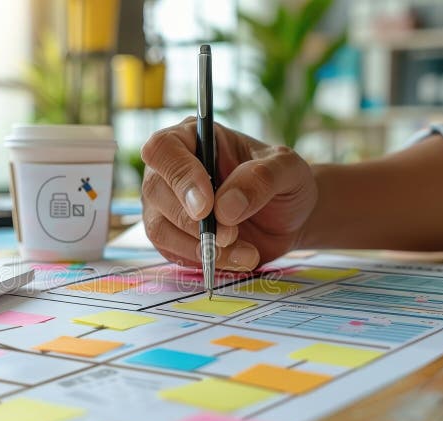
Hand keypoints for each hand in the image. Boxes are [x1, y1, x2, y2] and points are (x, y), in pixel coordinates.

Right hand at [140, 117, 316, 269]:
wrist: (288, 218)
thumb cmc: (283, 182)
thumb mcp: (287, 169)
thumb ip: (261, 178)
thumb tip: (224, 206)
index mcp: (193, 138)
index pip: (163, 149)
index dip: (179, 176)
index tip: (206, 206)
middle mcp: (170, 170)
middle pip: (154, 191)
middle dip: (193, 220)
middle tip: (231, 233)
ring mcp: (166, 205)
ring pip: (159, 228)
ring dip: (200, 246)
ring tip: (243, 251)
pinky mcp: (172, 237)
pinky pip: (173, 253)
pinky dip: (205, 261)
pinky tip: (237, 258)